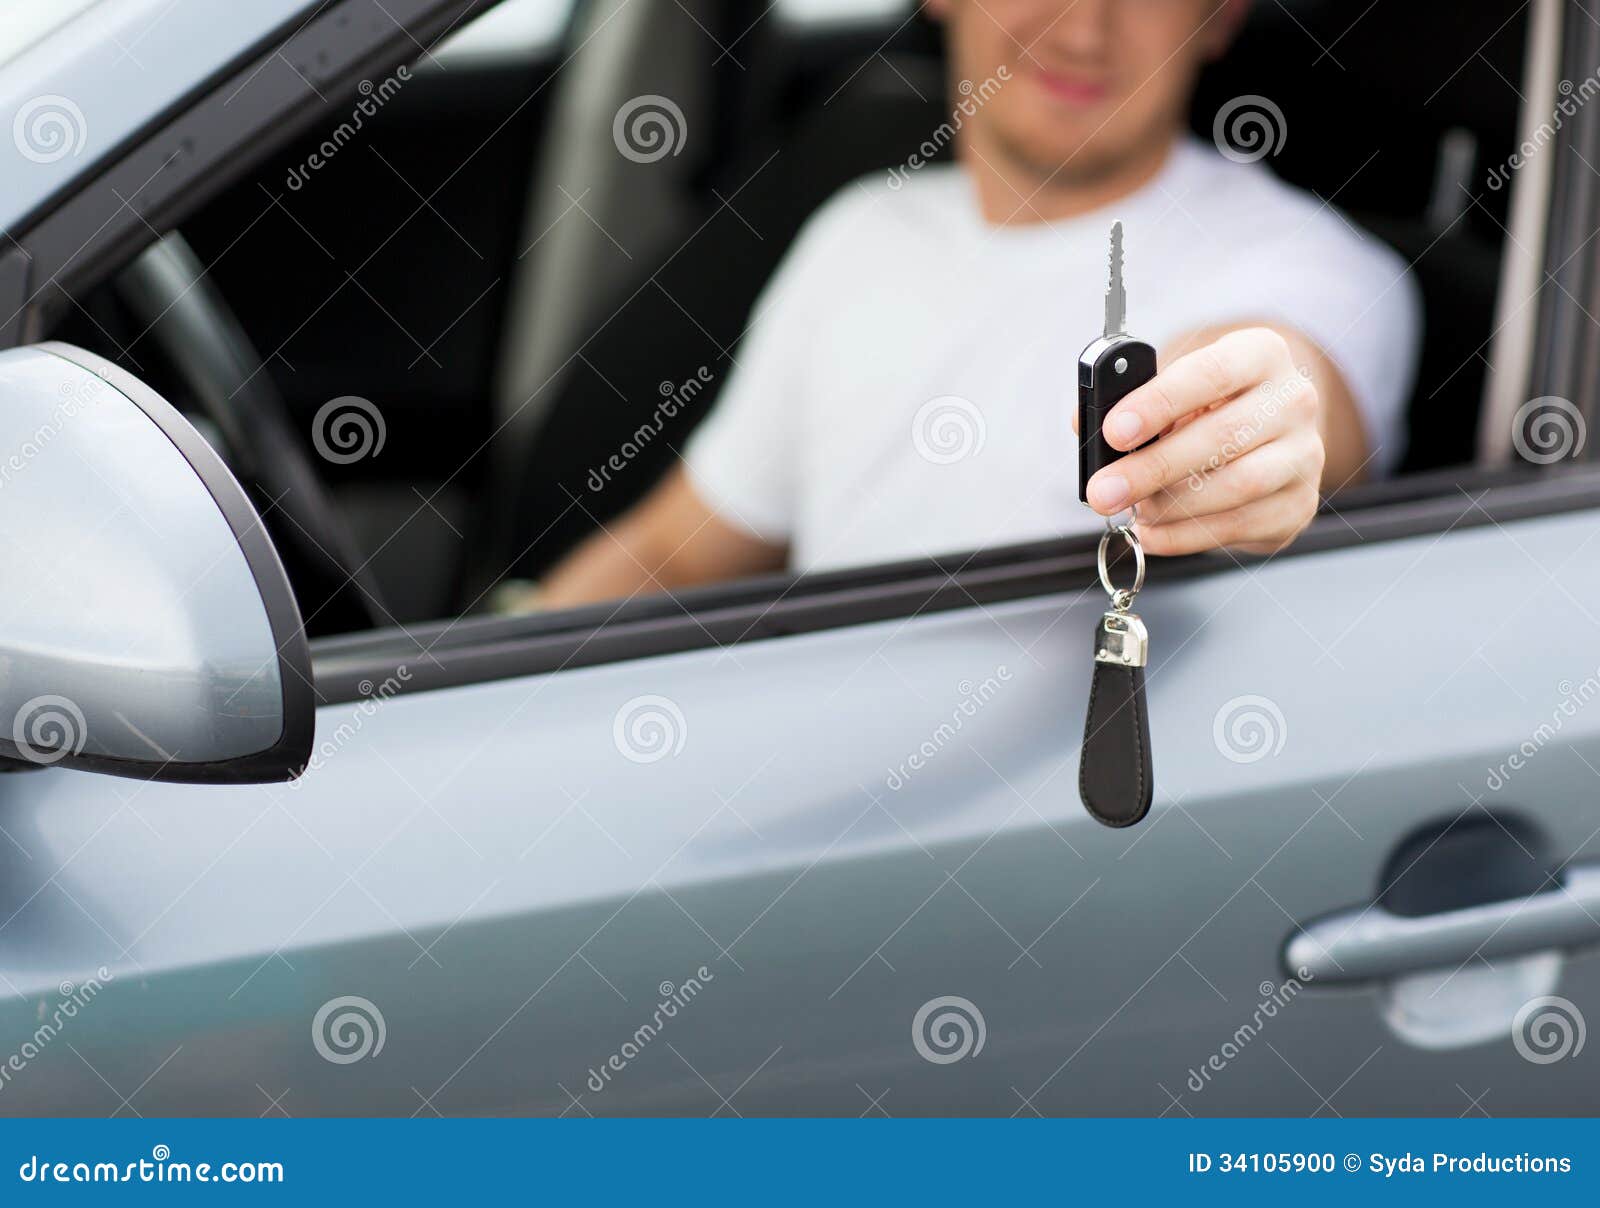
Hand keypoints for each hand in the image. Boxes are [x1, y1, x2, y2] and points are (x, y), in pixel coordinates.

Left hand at [1082, 326, 1325, 555]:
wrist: (1267, 439)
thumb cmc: (1209, 408)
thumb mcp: (1175, 390)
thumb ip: (1131, 402)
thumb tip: (1086, 425)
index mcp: (1260, 355)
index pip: (1211, 373)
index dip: (1159, 403)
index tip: (1114, 431)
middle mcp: (1292, 401)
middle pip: (1219, 438)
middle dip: (1151, 468)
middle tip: (1103, 490)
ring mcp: (1303, 455)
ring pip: (1235, 486)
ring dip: (1171, 506)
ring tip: (1133, 510)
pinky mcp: (1298, 505)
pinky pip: (1238, 526)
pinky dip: (1185, 536)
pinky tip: (1153, 532)